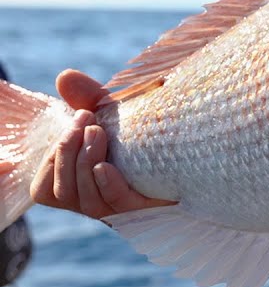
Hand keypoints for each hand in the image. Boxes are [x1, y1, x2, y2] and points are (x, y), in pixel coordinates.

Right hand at [29, 69, 173, 217]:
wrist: (206, 149)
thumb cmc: (152, 134)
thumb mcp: (118, 114)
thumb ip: (88, 97)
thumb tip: (64, 76)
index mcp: (84, 187)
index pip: (44, 189)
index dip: (51, 159)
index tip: (77, 120)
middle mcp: (97, 203)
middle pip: (61, 191)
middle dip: (67, 151)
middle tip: (86, 118)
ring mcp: (120, 210)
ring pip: (84, 199)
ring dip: (84, 162)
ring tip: (97, 132)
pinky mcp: (148, 210)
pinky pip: (116, 204)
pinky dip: (106, 185)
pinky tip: (106, 166)